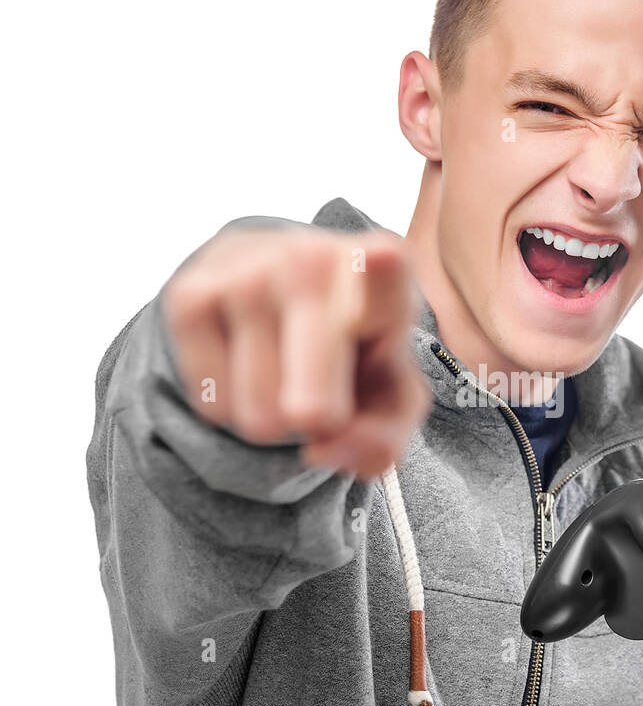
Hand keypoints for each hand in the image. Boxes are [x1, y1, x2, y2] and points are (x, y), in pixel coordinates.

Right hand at [161, 225, 431, 477]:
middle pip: (311, 409)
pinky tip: (247, 360)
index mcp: (381, 275)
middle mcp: (310, 261)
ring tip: (286, 368)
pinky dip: (231, 406)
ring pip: (258, 417)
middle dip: (317, 426)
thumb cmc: (354, 348)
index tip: (382, 256)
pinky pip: (212, 406)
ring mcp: (245, 274)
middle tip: (327, 391)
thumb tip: (319, 449)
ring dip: (273, 418)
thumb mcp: (390, 397)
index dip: (379, 269)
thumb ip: (381, 439)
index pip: (382, 271)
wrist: (280, 283)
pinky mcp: (190, 295)